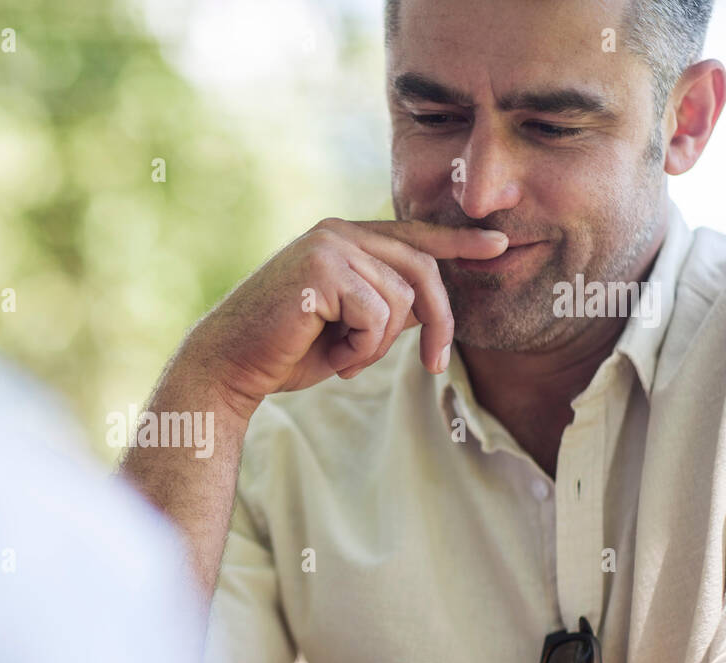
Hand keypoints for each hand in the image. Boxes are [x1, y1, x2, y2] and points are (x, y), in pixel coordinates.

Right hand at [184, 218, 507, 413]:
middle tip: (435, 366)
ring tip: (341, 358)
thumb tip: (430, 302)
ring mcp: (330, 246)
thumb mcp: (348, 329)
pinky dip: (362, 349)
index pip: (413, 236)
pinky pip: (377, 315)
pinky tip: (331, 356)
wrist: (228, 365)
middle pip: (422, 270)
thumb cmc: (284, 352)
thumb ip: (386, 308)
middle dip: (438, 323)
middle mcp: (339, 232)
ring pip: (400, 301)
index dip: (458, 241)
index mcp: (343, 238)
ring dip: (378, 346)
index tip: (497, 243)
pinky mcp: (322, 269)